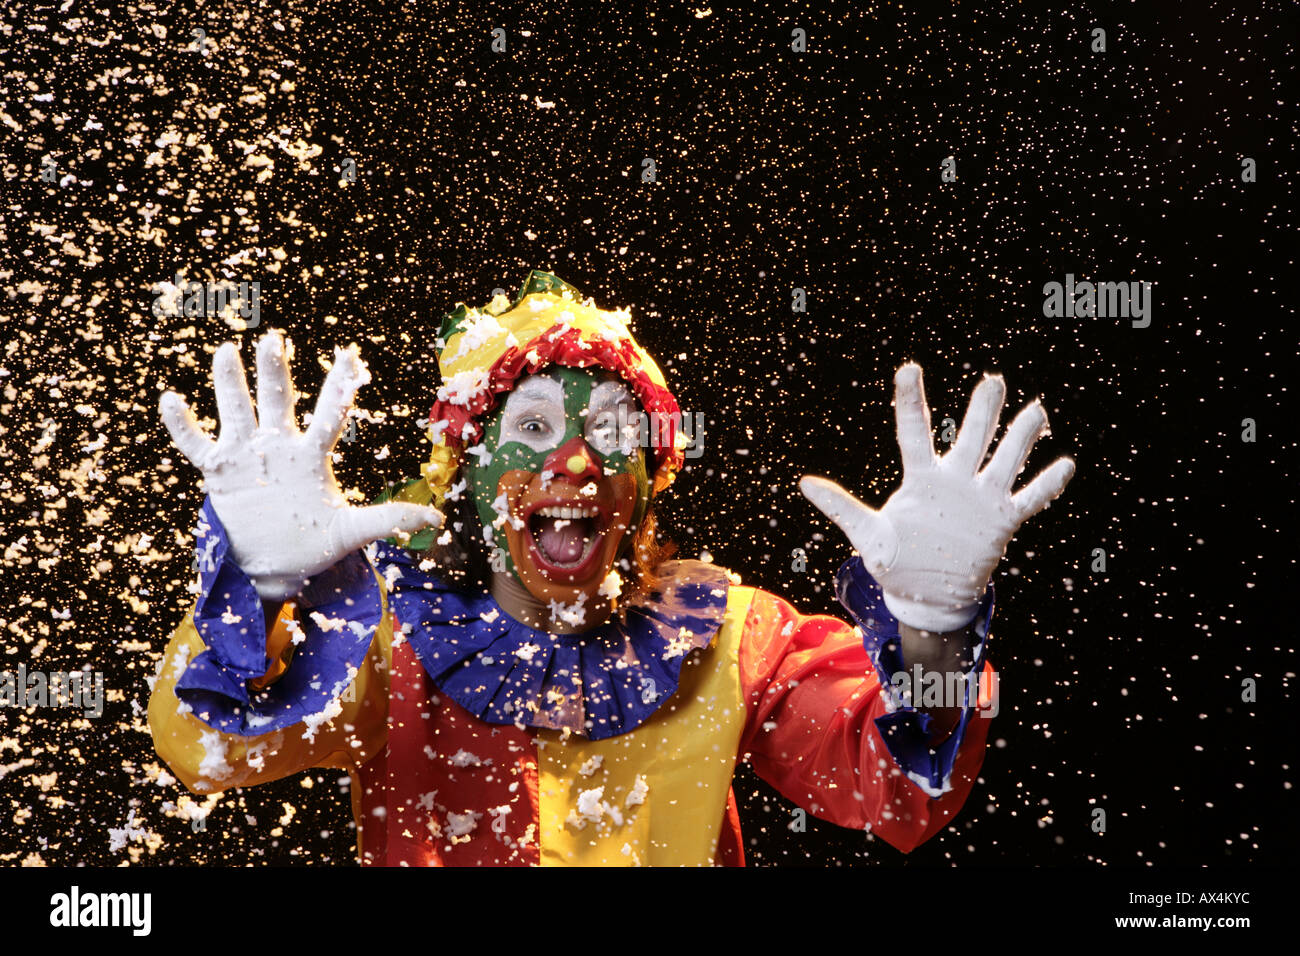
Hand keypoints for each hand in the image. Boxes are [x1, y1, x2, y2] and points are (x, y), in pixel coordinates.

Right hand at [160, 329, 442, 600]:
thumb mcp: (352, 534)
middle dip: (275, 371)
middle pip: (278, 401)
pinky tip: (170, 398)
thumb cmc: (311, 548)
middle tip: (274, 339)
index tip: (349, 354)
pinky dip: (181, 424)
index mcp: (313, 457)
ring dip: (230, 384)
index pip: (329, 414)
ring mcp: (246, 455)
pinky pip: (195, 443)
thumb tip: (436, 519)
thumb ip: (389, 519)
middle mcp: (279, 446)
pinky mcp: (218, 472)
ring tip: (224, 351)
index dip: (338, 386)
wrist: (270, 571)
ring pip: (236, 410)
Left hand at [801, 362, 1074, 631]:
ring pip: (1004, 459)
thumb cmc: (896, 559)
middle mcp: (954, 480)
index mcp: (920, 479)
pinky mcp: (1001, 520)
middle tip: (993, 381)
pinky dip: (1046, 483)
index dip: (910, 402)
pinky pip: (1029, 498)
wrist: (926, 594)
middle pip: (970, 438)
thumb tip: (804, 483)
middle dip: (982, 411)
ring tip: (1035, 410)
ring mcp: (980, 497)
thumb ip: (841, 507)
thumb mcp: (867, 535)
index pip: (913, 433)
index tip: (909, 368)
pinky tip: (1064, 463)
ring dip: (1019, 437)